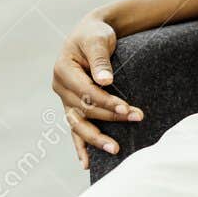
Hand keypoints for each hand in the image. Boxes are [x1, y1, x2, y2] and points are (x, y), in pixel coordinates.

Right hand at [50, 13, 142, 168]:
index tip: (127, 108)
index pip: (86, 92)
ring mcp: (64, 99)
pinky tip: (86, 163)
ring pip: (77, 124)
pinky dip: (79, 145)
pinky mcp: (72, 106)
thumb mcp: (98, 39)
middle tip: (137, 118)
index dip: (106, 102)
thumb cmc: (95, 34)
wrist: (91, 33)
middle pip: (85, 109)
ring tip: (115, 149)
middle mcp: (60, 87)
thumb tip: (106, 81)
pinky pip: (74, 128)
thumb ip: (100, 59)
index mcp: (63, 70)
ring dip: (95, 139)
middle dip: (111, 116)